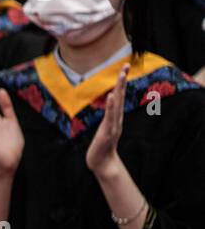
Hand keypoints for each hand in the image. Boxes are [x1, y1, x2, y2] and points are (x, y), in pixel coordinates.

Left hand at [86, 63, 127, 178]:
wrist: (102, 163)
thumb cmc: (102, 146)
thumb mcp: (105, 128)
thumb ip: (108, 118)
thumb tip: (109, 107)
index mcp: (115, 117)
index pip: (118, 96)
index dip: (121, 83)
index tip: (124, 68)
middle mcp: (116, 118)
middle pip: (120, 96)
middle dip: (122, 80)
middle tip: (126, 65)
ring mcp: (113, 125)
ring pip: (117, 104)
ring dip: (119, 89)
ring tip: (121, 75)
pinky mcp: (108, 132)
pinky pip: (110, 117)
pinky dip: (111, 106)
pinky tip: (110, 96)